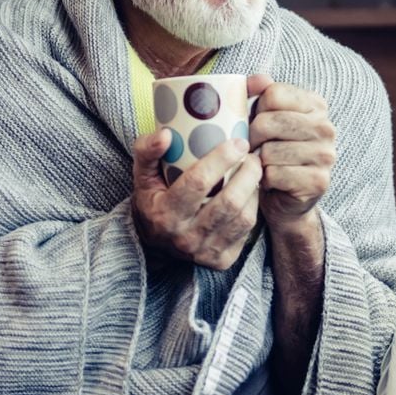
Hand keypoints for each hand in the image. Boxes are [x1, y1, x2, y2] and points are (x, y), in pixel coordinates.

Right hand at [130, 131, 261, 269]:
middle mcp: (185, 237)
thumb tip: (165, 134)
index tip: (238, 142)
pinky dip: (252, 207)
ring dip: (253, 189)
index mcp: (164, 214)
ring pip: (243, 217)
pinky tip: (250, 192)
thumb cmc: (152, 202)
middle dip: (247, 174)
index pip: (198, 183)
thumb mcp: (142, 176)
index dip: (221, 159)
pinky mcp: (222, 260)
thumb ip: (146, 151)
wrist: (155, 247)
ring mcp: (205, 252)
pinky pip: (247, 230)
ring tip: (253, 170)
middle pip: (228, 202)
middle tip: (252, 156)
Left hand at [248, 75, 336, 231]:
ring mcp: (326, 155)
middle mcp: (326, 127)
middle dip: (252, 138)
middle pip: (269, 122)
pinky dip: (265, 180)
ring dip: (259, 162)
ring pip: (269, 151)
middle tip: (254, 148)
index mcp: (315, 105)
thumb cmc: (271, 151)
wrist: (284, 197)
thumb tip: (259, 79)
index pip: (273, 94)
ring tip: (265, 165)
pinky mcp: (319, 181)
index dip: (255, 110)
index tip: (256, 124)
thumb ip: (257, 93)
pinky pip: (274, 174)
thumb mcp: (262, 118)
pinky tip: (272, 181)